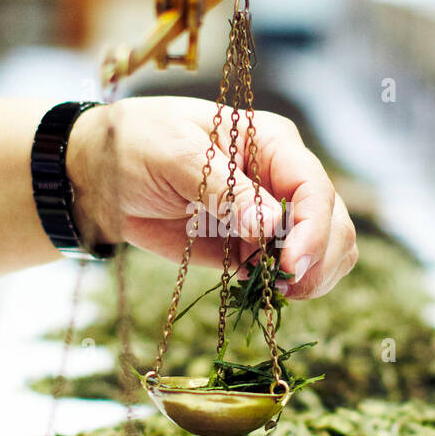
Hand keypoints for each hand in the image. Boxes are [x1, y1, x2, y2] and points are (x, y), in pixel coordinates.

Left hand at [67, 97, 357, 298]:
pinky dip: (284, 289)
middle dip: (320, 257)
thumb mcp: (177, 155)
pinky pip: (285, 273)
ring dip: (313, 277)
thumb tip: (268, 229)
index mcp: (271, 143)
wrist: (102, 175)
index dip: (312, 227)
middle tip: (287, 287)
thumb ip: (225, 189)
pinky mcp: (250, 248)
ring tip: (278, 292)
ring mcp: (269, 216)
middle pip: (332, 221)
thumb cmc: (137, 144)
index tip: (290, 263)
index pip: (313, 186)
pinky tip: (261, 293)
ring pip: (324, 250)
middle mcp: (280, 178)